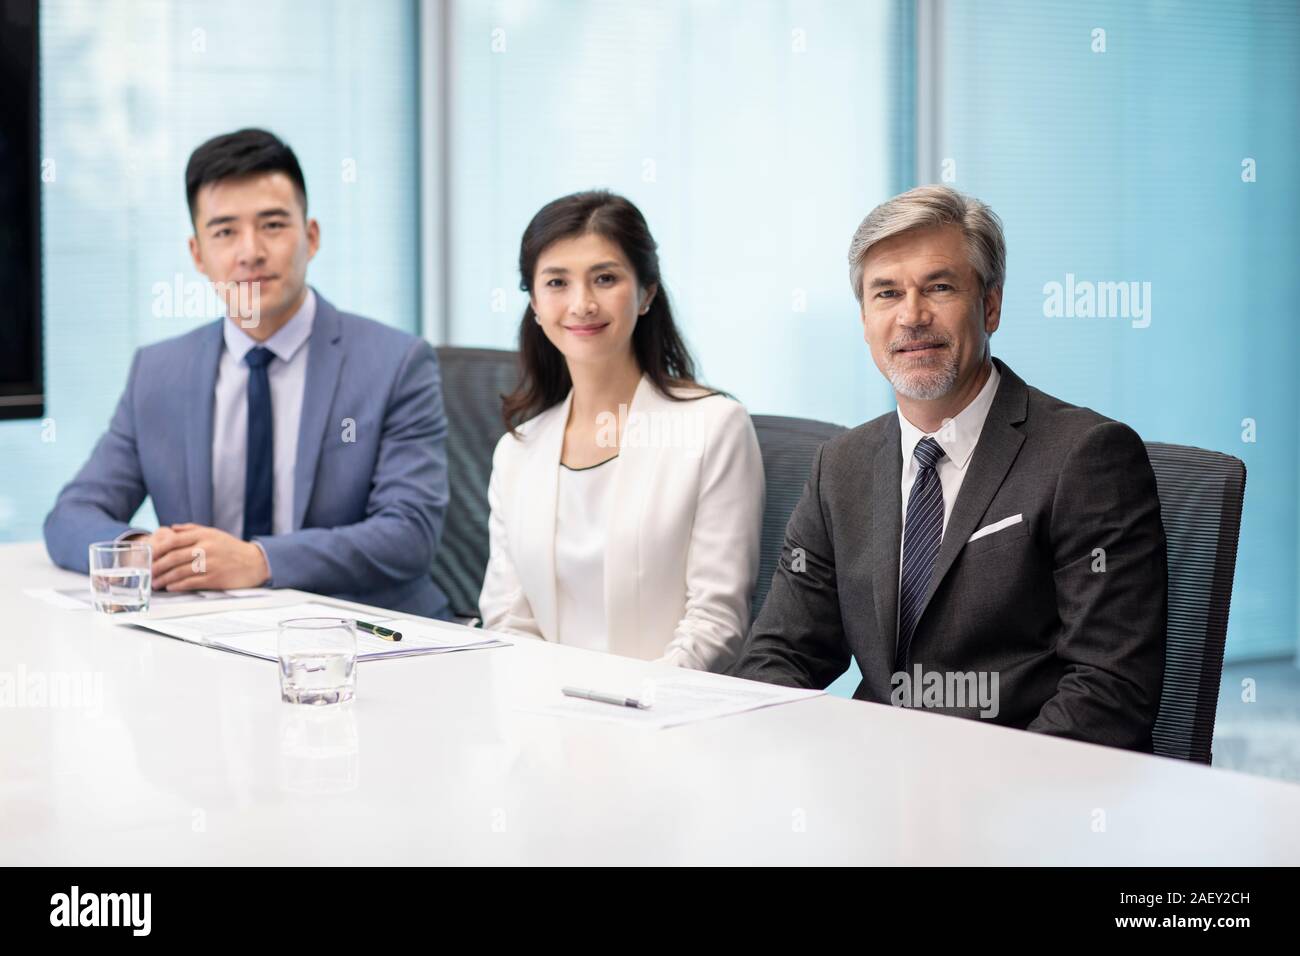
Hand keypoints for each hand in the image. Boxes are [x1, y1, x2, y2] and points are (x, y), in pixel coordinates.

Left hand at [147, 523, 270, 590]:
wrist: (255, 562)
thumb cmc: (232, 548)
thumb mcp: (214, 533)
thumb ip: (191, 529)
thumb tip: (170, 529)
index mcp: (204, 535)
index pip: (173, 540)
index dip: (157, 549)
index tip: (146, 555)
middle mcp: (206, 548)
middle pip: (173, 557)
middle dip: (157, 566)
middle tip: (147, 572)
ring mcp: (210, 563)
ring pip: (179, 571)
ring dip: (164, 578)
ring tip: (156, 583)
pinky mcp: (215, 578)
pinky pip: (191, 582)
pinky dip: (177, 585)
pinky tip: (170, 587)